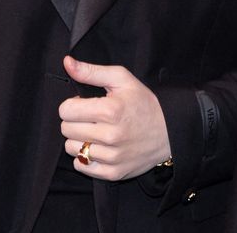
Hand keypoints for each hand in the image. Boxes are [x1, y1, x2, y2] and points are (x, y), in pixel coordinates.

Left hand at [59, 56, 172, 180]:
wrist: (170, 132)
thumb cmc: (144, 103)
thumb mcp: (122, 79)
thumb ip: (91, 71)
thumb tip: (67, 63)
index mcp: (110, 110)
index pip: (65, 110)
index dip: (73, 104)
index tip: (85, 104)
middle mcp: (110, 136)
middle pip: (66, 129)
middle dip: (75, 121)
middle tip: (91, 118)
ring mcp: (112, 157)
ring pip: (71, 148)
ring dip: (79, 139)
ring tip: (95, 132)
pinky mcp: (113, 173)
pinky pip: (81, 165)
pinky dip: (85, 157)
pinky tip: (99, 147)